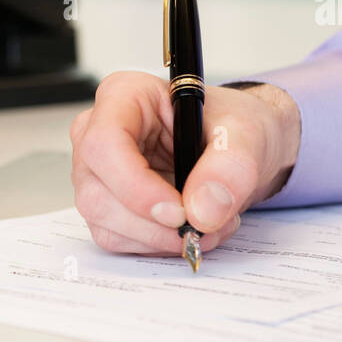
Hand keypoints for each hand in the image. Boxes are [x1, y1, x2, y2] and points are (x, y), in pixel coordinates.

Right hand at [69, 72, 300, 254]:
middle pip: (98, 192)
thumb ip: (230, 166)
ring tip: (208, 225)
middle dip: (153, 222)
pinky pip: (117, 238)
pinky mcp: (104, 205)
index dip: (135, 185)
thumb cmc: (228, 125)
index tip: (177, 211)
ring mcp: (96, 174)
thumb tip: (203, 210)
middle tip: (202, 227)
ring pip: (105, 221)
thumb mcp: (245, 132)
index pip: (104, 143)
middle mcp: (97, 134)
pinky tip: (188, 227)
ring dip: (160, 237)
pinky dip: (157, 244)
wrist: (235, 147)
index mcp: (123, 96)